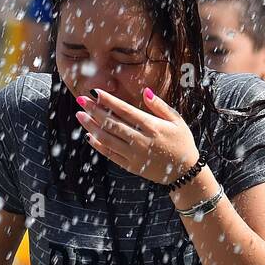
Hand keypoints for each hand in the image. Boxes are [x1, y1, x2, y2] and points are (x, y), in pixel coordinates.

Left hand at [76, 86, 199, 184]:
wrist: (184, 172)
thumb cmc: (182, 143)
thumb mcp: (177, 121)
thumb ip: (160, 106)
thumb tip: (146, 91)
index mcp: (152, 126)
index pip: (125, 110)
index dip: (109, 101)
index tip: (96, 92)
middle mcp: (141, 140)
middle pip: (112, 123)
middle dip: (94, 110)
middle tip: (80, 100)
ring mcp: (134, 154)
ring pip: (107, 138)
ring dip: (91, 126)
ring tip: (80, 115)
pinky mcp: (130, 165)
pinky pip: (110, 154)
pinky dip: (98, 145)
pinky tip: (89, 135)